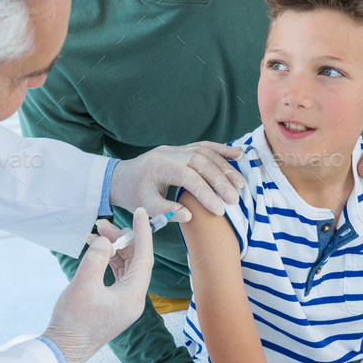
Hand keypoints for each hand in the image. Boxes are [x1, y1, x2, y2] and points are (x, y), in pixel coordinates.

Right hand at [43, 208, 153, 362]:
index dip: (143, 233)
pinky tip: (95, 249)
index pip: (144, 258)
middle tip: (103, 224)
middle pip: (134, 260)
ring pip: (124, 266)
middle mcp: (133, 299)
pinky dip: (107, 260)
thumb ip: (96, 258)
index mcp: (133, 297)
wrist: (62, 349)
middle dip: (121, 239)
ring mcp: (123, 301)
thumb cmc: (72, 321)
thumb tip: (104, 241)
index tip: (139, 213)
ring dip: (112, 248)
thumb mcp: (83, 284)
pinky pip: (115, 274)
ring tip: (96, 233)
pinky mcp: (112, 302)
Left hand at [109, 141, 244, 222]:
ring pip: (205, 152)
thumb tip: (190, 217)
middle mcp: (169, 153)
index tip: (219, 209)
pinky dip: (222, 150)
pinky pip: (204, 146)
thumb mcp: (145, 207)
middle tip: (235, 198)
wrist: (121, 177)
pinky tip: (238, 155)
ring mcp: (176, 148)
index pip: (188, 177)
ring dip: (225, 167)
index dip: (205, 193)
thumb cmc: (132, 194)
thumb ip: (166, 212)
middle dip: (220, 180)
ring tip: (240, 184)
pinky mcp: (182, 149)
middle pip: (201, 161)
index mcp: (158, 166)